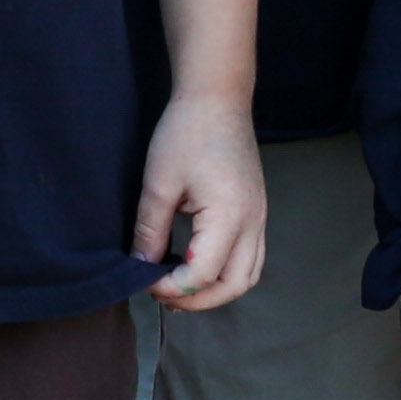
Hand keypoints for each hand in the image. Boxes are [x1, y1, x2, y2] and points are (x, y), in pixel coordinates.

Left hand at [133, 94, 268, 311]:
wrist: (217, 99)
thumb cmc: (185, 133)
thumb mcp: (159, 182)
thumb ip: (150, 229)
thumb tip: (141, 266)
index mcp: (228, 215)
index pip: (202, 273)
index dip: (171, 286)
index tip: (143, 280)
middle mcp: (252, 222)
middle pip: (233, 286)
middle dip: (196, 300)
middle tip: (160, 295)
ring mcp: (260, 218)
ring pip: (247, 276)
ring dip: (215, 292)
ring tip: (179, 289)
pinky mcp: (257, 212)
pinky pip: (250, 258)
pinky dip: (226, 274)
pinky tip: (197, 268)